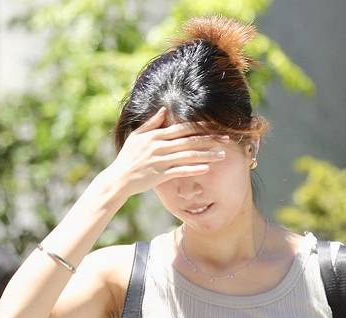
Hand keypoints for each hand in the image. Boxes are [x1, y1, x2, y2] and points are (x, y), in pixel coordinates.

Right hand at [101, 107, 228, 198]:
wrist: (118, 178)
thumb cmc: (128, 157)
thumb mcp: (136, 137)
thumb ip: (151, 123)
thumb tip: (164, 110)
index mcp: (155, 135)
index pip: (182, 128)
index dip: (200, 127)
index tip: (215, 127)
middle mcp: (159, 146)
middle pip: (189, 141)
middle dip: (209, 140)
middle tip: (226, 139)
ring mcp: (159, 160)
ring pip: (187, 156)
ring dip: (206, 155)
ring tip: (222, 155)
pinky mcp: (159, 174)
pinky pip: (180, 171)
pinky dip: (193, 169)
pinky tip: (206, 169)